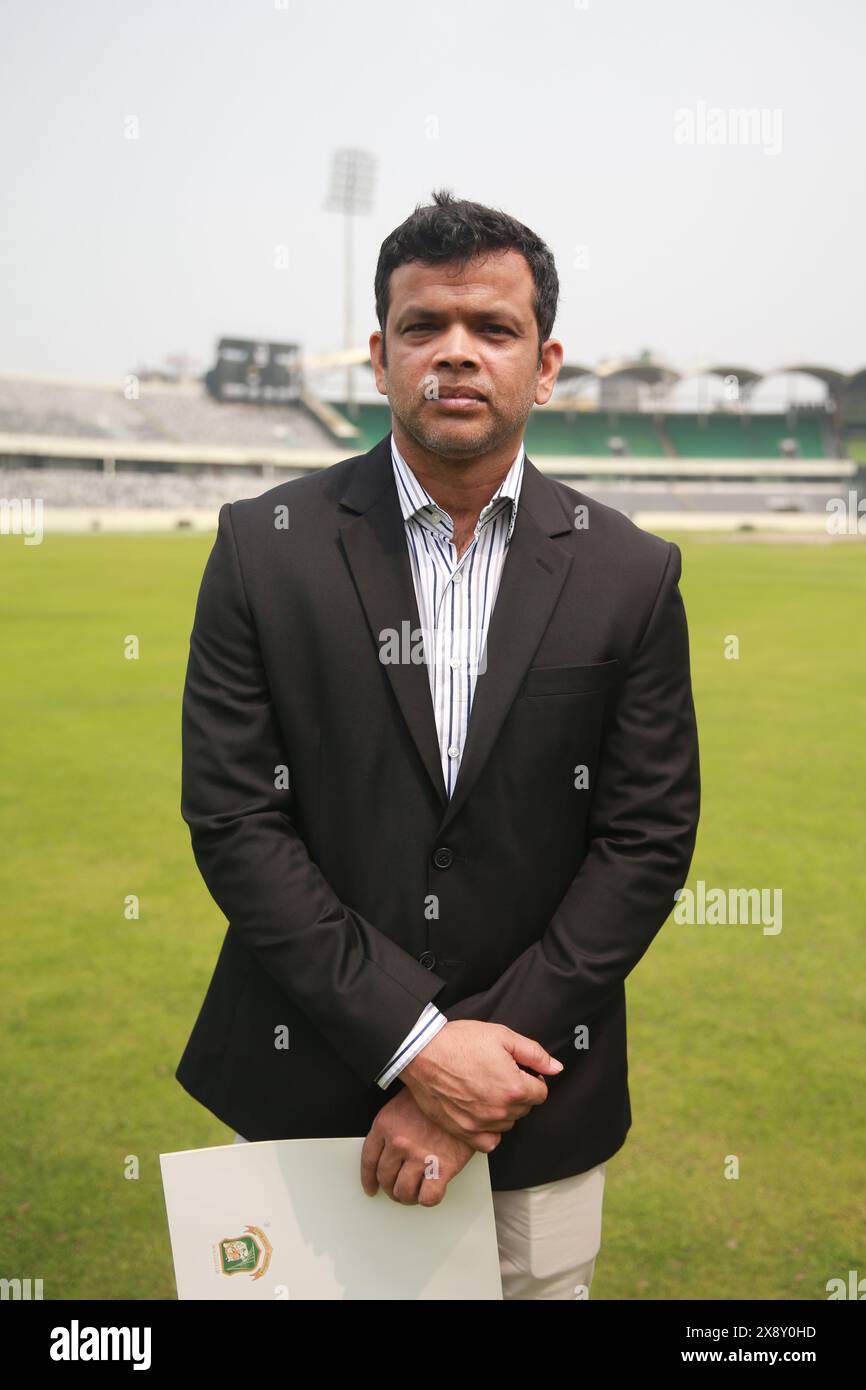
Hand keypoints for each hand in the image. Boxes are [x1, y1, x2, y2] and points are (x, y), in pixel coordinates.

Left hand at [360, 1085, 498, 1205]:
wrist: (466, 1094)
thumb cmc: (436, 1096)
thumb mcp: (403, 1103)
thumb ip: (390, 1127)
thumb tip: (385, 1154)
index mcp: (386, 1125)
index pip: (369, 1160)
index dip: (368, 1179)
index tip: (371, 1188)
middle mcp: (399, 1142)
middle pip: (385, 1178)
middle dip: (390, 1188)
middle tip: (396, 1190)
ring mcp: (420, 1155)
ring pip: (403, 1191)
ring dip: (407, 1197)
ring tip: (413, 1194)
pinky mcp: (443, 1166)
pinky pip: (428, 1197)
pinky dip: (428, 1198)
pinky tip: (430, 1191)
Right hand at [401, 1019, 562, 1145]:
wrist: (422, 1053)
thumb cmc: (459, 1042)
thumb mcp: (502, 1037)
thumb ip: (534, 1054)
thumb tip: (556, 1068)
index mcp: (514, 1088)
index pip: (541, 1092)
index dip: (531, 1078)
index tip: (518, 1070)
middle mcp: (500, 1111)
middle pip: (525, 1109)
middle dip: (518, 1093)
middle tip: (498, 1075)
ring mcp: (481, 1124)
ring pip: (508, 1124)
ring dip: (504, 1111)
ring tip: (486, 1089)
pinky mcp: (463, 1131)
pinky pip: (489, 1142)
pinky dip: (489, 1130)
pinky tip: (481, 1112)